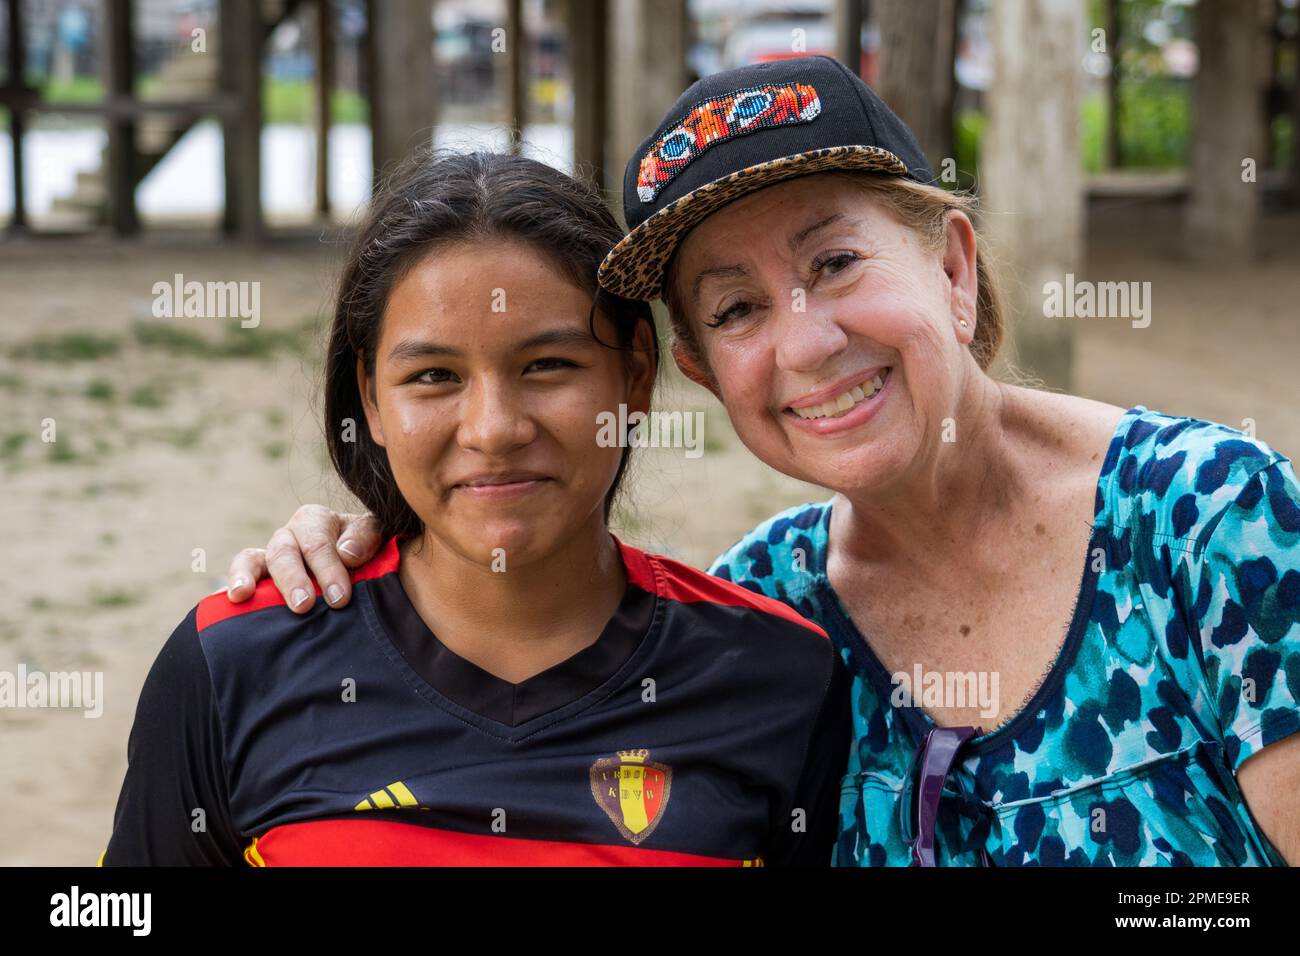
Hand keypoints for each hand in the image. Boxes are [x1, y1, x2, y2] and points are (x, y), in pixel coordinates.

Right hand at [225, 507, 382, 613]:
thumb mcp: (374, 536)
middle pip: (285, 551)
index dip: (328, 568)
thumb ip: (366, 537)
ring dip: (250, 577)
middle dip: (294, 579)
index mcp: (317, 520)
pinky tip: (233, 598)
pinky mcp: (258, 574)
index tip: (339, 597)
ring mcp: (272, 554)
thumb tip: (346, 553)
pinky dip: (234, 581)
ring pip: (255, 559)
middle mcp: (291, 534)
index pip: (318, 541)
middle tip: (304, 606)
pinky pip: (240, 571)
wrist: (360, 565)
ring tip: (244, 595)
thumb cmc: (365, 550)